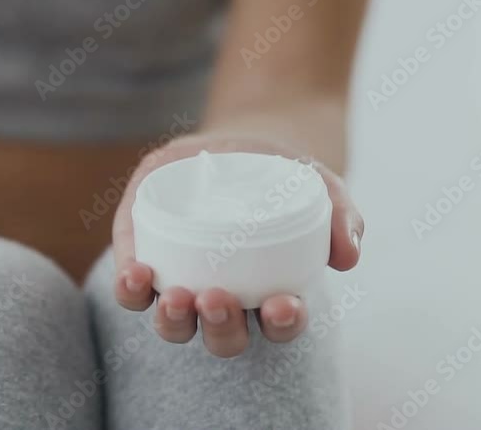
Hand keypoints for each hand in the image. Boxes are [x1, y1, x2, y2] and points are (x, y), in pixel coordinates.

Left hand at [112, 134, 363, 356]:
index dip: (282, 325)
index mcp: (268, 293)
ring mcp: (180, 284)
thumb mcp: (315, 184)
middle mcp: (223, 300)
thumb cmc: (278, 175)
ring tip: (178, 297)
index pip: (278, 325)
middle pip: (223, 336)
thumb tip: (349, 255)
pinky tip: (137, 273)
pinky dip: (132, 289)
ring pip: (174, 324)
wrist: (229, 145)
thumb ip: (339, 214)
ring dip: (174, 320)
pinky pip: (133, 290)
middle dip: (222, 327)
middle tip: (218, 299)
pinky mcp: (143, 260)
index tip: (283, 305)